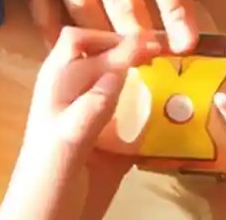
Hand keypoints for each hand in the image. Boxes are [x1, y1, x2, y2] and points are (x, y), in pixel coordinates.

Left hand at [0, 28, 164, 219]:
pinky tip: (179, 117)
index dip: (117, 38)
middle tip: (172, 54)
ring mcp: (99, 121)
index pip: (87, 45)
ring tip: (182, 77)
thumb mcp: (65, 145)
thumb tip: (120, 70)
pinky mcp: (117, 147)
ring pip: (128, 86)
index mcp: (58, 87)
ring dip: (152, 80)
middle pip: (110, 59)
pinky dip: (160, 116)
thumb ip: (89, 109)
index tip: (155, 44)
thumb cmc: (43, 187)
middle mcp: (79, 97)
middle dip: (137, 52)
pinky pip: (142, 122)